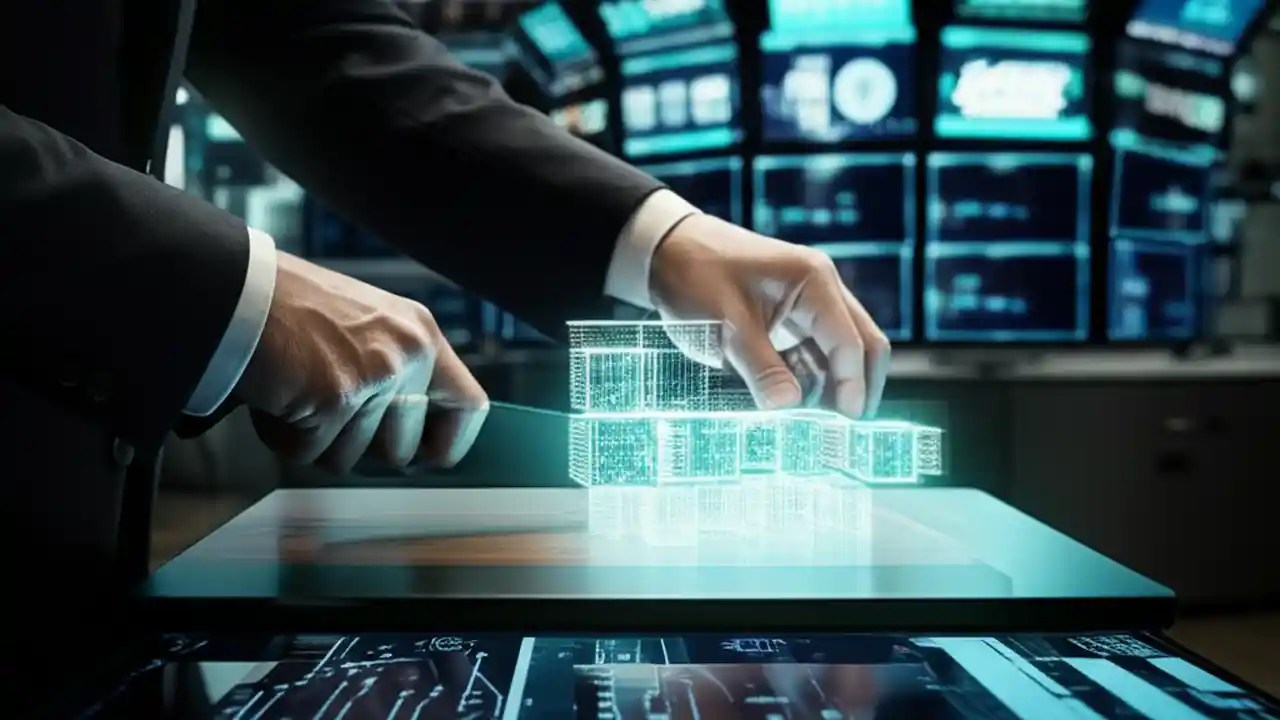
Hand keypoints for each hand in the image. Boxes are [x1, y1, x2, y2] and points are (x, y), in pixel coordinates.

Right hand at [234, 252, 488, 473]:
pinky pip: (311, 453)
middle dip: (359, 446)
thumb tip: (406, 436)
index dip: (447, 443)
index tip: (423, 455)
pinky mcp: (336, 398)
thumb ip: (396, 372)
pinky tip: (277, 396)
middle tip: (327, 410)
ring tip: (296, 391)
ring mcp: (375, 376)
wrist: (236, 289)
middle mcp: (409, 353)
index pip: (470, 407)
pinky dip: (284, 437)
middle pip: (402, 451)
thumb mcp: (367, 327)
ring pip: (350, 458)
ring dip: (314, 438)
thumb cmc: (290, 309)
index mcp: (421, 333)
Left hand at [649, 214, 890, 417]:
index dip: (852, 385)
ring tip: (812, 422)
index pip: (850, 341)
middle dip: (858, 385)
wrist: (666, 252)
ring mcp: (807, 304)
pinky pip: (813, 353)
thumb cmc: (695, 277)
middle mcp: (820, 289)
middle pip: (862, 343)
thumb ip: (760, 367)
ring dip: (832, 385)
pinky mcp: (789, 319)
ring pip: (839, 352)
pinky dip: (809, 378)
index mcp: (813, 281)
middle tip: (845, 428)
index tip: (846, 423)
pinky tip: (793, 402)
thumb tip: (788, 406)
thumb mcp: (725, 327)